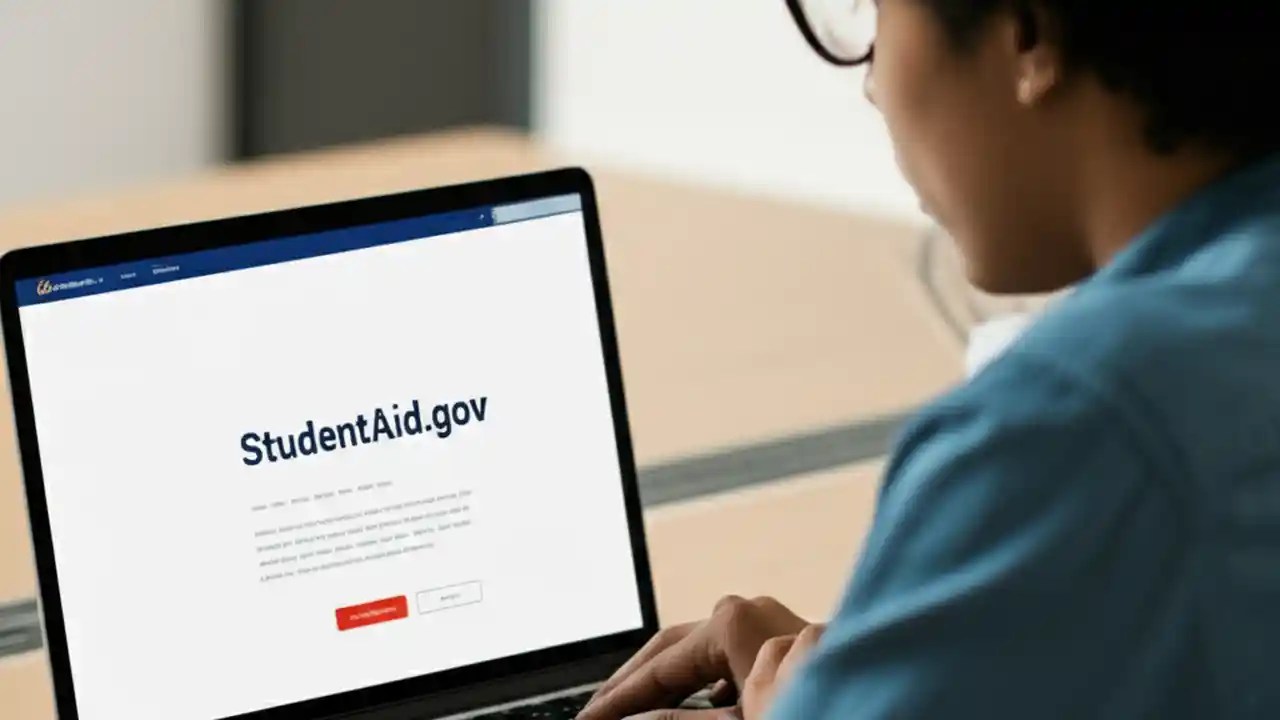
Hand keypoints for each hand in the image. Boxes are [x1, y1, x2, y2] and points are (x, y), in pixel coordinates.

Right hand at [577, 595, 807, 719]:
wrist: (892, 707)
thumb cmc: (813, 712)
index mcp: (733, 623)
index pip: (655, 668)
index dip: (616, 701)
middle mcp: (754, 612)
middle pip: (673, 651)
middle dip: (635, 685)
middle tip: (598, 714)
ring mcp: (777, 624)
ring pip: (704, 655)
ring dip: (670, 685)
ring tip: (636, 711)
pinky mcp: (795, 644)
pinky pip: (734, 660)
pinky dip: (706, 685)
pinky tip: (694, 708)